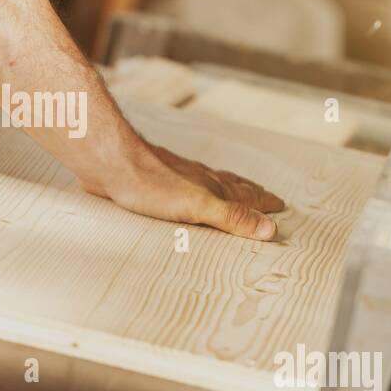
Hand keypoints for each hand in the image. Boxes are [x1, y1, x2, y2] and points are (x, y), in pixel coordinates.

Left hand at [91, 143, 284, 240]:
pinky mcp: (156, 182)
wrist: (110, 163)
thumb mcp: (198, 206)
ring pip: (210, 184)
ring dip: (227, 190)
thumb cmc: (151, 186)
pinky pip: (187, 188)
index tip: (280, 206)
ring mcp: (178, 178)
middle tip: (266, 196)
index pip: (246, 196)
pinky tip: (187, 192)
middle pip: (232, 186)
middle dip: (251, 194)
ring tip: (234, 192)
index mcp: (212, 187)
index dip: (263, 203)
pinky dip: (198, 191)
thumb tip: (270, 228)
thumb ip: (232, 217)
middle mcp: (199, 179)